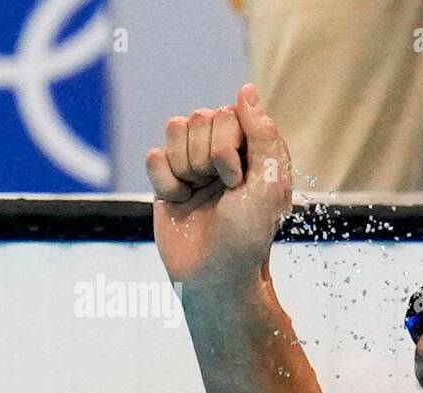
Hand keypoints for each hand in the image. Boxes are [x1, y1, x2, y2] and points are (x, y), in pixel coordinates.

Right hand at [145, 83, 291, 287]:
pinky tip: (179, 202)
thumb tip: (247, 90)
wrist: (213, 274)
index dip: (227, 147)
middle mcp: (225, 151)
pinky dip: (165, 182)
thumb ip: (262, 134)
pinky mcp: (167, 179)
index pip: (229, 113)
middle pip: (200, 118)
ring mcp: (194, 163)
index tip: (237, 181)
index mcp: (253, 149)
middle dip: (206, 159)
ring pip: (174, 129)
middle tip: (220, 192)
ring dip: (185, 168)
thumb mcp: (268, 183)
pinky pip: (154, 156)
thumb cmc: (248, 234)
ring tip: (199, 196)